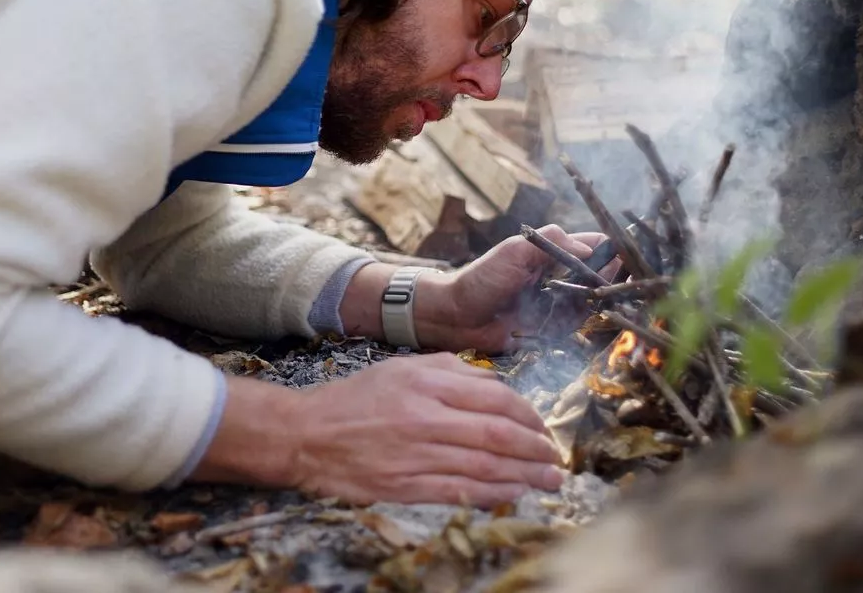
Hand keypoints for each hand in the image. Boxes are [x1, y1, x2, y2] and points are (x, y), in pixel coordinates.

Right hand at [282, 352, 562, 505]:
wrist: (306, 434)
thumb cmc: (355, 399)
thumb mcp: (401, 367)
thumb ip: (450, 370)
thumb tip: (494, 384)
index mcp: (426, 382)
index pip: (494, 397)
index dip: (528, 415)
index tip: (542, 428)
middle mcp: (424, 416)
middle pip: (497, 433)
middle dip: (535, 449)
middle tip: (556, 458)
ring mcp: (416, 454)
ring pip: (485, 466)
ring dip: (524, 475)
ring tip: (548, 480)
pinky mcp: (405, 485)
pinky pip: (460, 492)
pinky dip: (493, 495)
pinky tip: (514, 494)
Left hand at [417, 225, 614, 353]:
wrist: (457, 317)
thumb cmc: (481, 278)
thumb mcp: (514, 252)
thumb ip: (551, 243)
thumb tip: (589, 247)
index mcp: (551, 253)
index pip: (591, 246)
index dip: (612, 246)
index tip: (631, 247)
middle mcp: (560, 277)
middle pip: (600, 272)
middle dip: (617, 271)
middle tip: (633, 271)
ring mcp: (559, 303)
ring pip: (594, 297)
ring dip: (607, 294)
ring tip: (623, 288)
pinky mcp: (554, 327)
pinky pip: (579, 322)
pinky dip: (590, 316)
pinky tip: (602, 309)